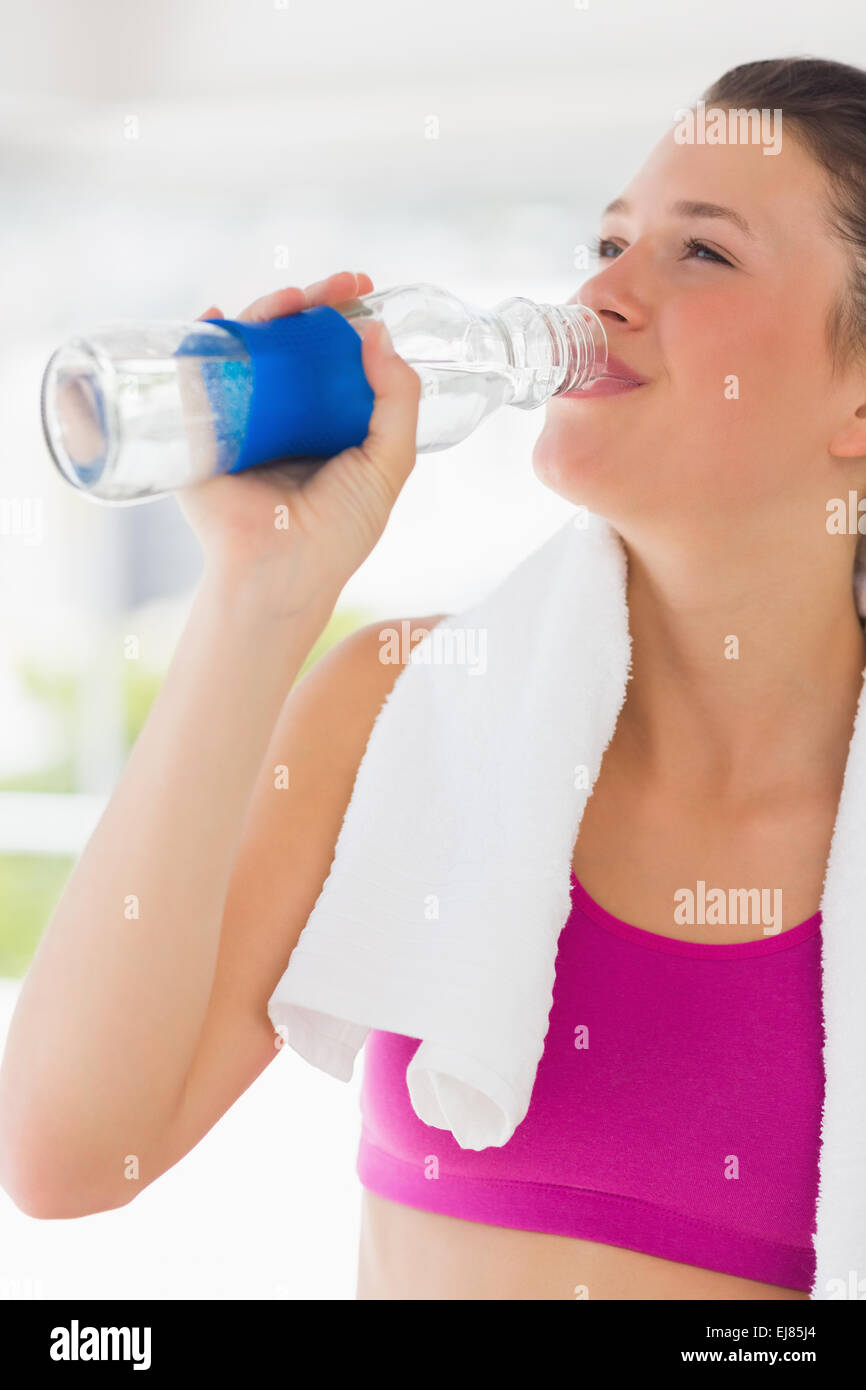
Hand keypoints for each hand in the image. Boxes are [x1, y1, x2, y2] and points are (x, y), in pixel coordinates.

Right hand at [178, 270, 421, 614]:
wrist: (277, 572)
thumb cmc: (337, 531)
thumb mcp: (388, 465)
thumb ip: (398, 402)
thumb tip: (380, 333)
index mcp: (326, 424)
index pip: (334, 357)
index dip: (346, 320)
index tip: (363, 289)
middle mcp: (283, 417)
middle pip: (291, 342)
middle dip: (311, 305)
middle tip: (338, 286)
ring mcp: (240, 419)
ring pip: (247, 348)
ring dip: (263, 311)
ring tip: (287, 299)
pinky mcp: (200, 429)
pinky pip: (196, 374)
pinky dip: (199, 338)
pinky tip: (212, 316)